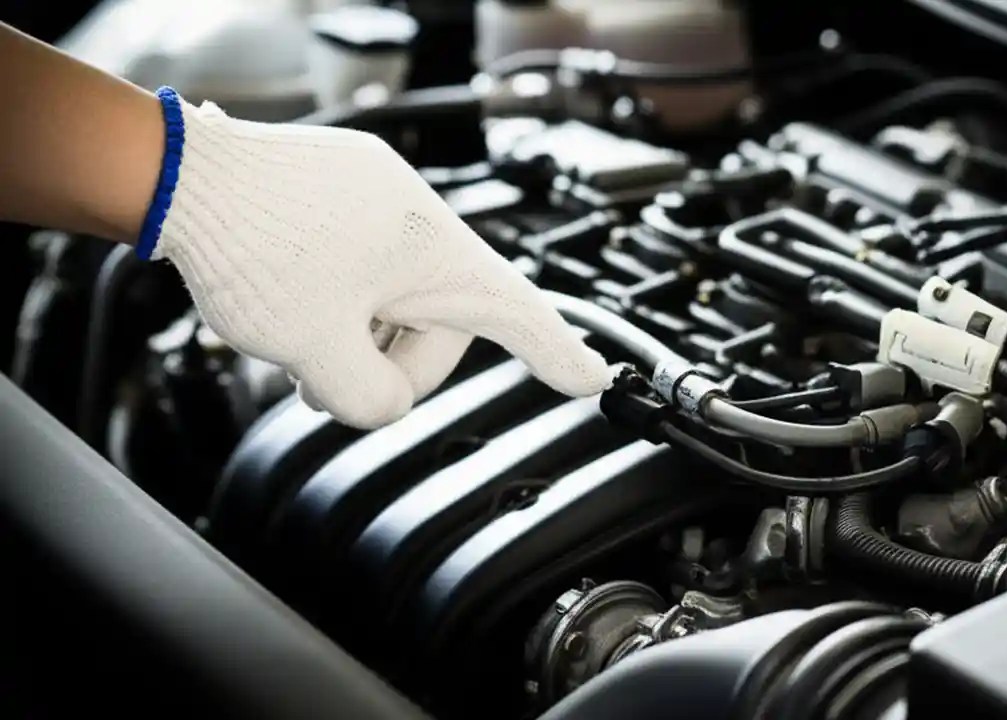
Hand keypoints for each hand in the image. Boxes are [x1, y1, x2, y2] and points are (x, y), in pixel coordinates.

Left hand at [151, 97, 612, 428]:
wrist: (177, 176)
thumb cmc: (249, 244)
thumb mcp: (315, 350)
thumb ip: (366, 396)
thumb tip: (381, 403)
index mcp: (433, 254)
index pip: (518, 314)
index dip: (559, 354)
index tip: (593, 378)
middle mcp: (417, 222)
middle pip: (437, 327)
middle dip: (386, 366)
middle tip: (322, 384)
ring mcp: (379, 203)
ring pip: (394, 302)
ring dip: (353, 337)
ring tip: (295, 345)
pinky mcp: (342, 196)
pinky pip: (365, 266)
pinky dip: (338, 302)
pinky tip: (292, 308)